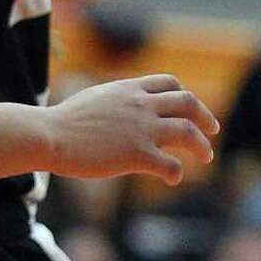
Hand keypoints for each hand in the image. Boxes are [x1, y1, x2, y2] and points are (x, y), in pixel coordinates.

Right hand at [44, 74, 217, 186]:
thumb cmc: (62, 122)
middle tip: (212, 130)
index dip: (183, 96)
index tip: (189, 109)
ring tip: (206, 156)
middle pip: (187, 103)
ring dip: (202, 145)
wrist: (49, 135)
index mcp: (128, 89)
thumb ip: (114, 102)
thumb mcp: (93, 99)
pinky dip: (177, 172)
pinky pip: (171, 165)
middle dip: (204, 117)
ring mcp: (140, 129)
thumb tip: (118, 111)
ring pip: (187, 131)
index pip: (169, 83)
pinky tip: (172, 178)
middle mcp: (140, 105)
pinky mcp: (136, 155)